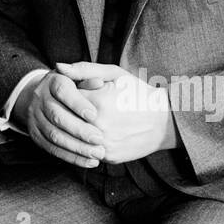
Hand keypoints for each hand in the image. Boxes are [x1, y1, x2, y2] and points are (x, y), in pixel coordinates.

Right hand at [12, 66, 107, 168]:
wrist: (47, 96)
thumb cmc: (74, 85)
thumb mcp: (82, 75)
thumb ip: (90, 76)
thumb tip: (97, 83)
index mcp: (53, 80)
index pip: (62, 90)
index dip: (77, 103)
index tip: (94, 115)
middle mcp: (39, 98)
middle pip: (56, 116)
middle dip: (79, 129)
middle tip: (99, 138)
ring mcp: (35, 117)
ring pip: (54, 135)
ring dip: (76, 147)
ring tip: (97, 153)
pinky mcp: (36, 134)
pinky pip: (52, 149)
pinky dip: (71, 157)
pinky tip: (88, 161)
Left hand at [56, 62, 177, 163]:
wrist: (164, 121)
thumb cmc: (137, 93)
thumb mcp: (114, 74)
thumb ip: (84, 69)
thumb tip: (58, 67)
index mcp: (97, 102)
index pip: (64, 98)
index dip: (67, 93)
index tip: (73, 90)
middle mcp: (99, 126)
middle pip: (65, 119)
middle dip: (65, 111)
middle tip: (73, 106)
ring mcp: (104, 144)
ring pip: (73, 138)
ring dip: (71, 129)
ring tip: (79, 119)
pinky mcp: (109, 157)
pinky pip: (87, 151)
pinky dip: (84, 143)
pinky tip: (90, 133)